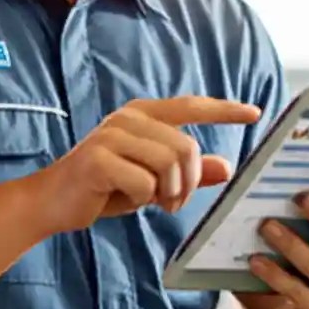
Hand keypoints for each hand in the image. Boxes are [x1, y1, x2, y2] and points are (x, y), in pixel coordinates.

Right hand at [28, 97, 261, 235]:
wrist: (53, 201)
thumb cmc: (105, 188)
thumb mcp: (153, 180)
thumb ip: (189, 172)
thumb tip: (227, 166)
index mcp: (143, 115)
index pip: (191, 106)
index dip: (224, 110)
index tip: (254, 112)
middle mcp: (128, 118)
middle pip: (187, 147)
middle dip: (189, 182)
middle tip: (174, 202)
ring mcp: (111, 135)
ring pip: (170, 164)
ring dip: (169, 192)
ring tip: (156, 202)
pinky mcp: (98, 159)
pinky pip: (145, 183)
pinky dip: (144, 199)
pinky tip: (127, 199)